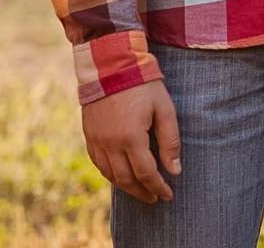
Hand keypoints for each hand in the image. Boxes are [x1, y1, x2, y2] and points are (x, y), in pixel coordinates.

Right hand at [82, 79, 180, 203]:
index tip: (168, 195)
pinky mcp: (89, 136)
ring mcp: (96, 141)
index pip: (146, 173)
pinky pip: (98, 164)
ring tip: (141, 191)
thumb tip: (175, 170)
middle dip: (142, 192)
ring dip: (126, 187)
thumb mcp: (165, 109)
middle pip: (126, 179)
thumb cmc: (143, 85)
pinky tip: (121, 176)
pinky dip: (111, 174)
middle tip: (155, 198)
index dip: (158, 187)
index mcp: (131, 138)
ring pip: (110, 175)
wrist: (110, 66)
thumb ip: (170, 141)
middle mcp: (110, 144)